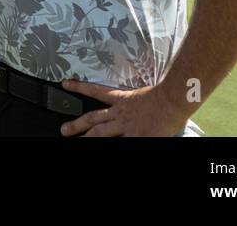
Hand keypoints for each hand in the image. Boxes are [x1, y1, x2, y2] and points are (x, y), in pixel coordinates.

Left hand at [58, 81, 191, 136]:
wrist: (172, 100)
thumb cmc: (163, 95)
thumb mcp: (144, 95)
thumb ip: (133, 103)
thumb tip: (128, 107)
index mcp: (122, 100)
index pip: (96, 91)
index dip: (79, 87)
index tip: (65, 84)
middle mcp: (120, 114)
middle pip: (93, 119)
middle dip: (77, 125)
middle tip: (64, 130)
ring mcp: (126, 127)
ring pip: (100, 134)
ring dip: (86, 138)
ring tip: (74, 142)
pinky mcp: (136, 137)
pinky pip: (122, 144)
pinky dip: (114, 147)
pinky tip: (104, 151)